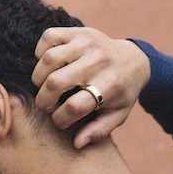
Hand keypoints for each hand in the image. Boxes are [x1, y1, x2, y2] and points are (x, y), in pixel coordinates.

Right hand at [31, 26, 150, 148]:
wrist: (134, 60)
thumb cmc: (121, 92)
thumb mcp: (118, 115)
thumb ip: (98, 131)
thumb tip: (77, 143)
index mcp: (110, 85)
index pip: (74, 106)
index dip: (60, 119)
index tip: (59, 121)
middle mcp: (98, 61)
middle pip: (55, 82)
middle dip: (43, 100)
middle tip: (46, 105)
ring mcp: (88, 42)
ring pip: (48, 59)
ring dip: (39, 77)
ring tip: (44, 86)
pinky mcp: (78, 31)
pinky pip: (48, 38)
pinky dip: (41, 52)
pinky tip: (49, 65)